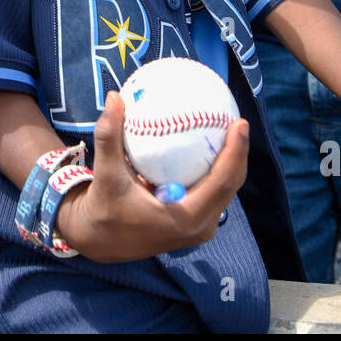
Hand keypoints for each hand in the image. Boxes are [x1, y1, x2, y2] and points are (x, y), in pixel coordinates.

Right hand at [55, 91, 247, 262]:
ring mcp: (199, 227)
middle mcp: (198, 226)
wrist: (101, 242)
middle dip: (239, 152)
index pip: (222, 182)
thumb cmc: (105, 210)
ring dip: (231, 162)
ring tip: (230, 130)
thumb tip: (115, 97)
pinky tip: (211, 146)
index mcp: (185, 218)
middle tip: (237, 121)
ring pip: (225, 190)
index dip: (236, 152)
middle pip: (231, 185)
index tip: (239, 123)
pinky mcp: (194, 223)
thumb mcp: (106, 174)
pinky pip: (213, 193)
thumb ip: (109, 137)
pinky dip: (217, 170)